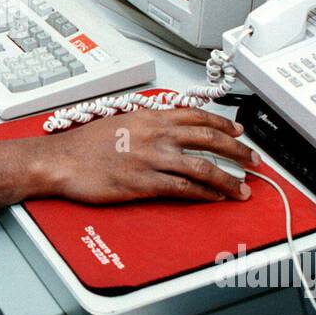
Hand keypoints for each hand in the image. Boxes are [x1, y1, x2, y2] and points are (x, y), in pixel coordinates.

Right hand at [41, 107, 257, 203]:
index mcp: (150, 117)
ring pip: (202, 167)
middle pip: (209, 140)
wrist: (62, 160)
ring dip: (228, 179)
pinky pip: (183, 188)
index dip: (223, 124)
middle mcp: (156, 135)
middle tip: (253, 161)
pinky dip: (203, 194)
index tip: (237, 131)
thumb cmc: (84, 144)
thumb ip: (147, 123)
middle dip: (237, 151)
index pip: (197, 116)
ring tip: (242, 189)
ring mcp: (152, 160)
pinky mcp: (144, 183)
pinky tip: (214, 198)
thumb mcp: (120, 120)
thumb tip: (166, 126)